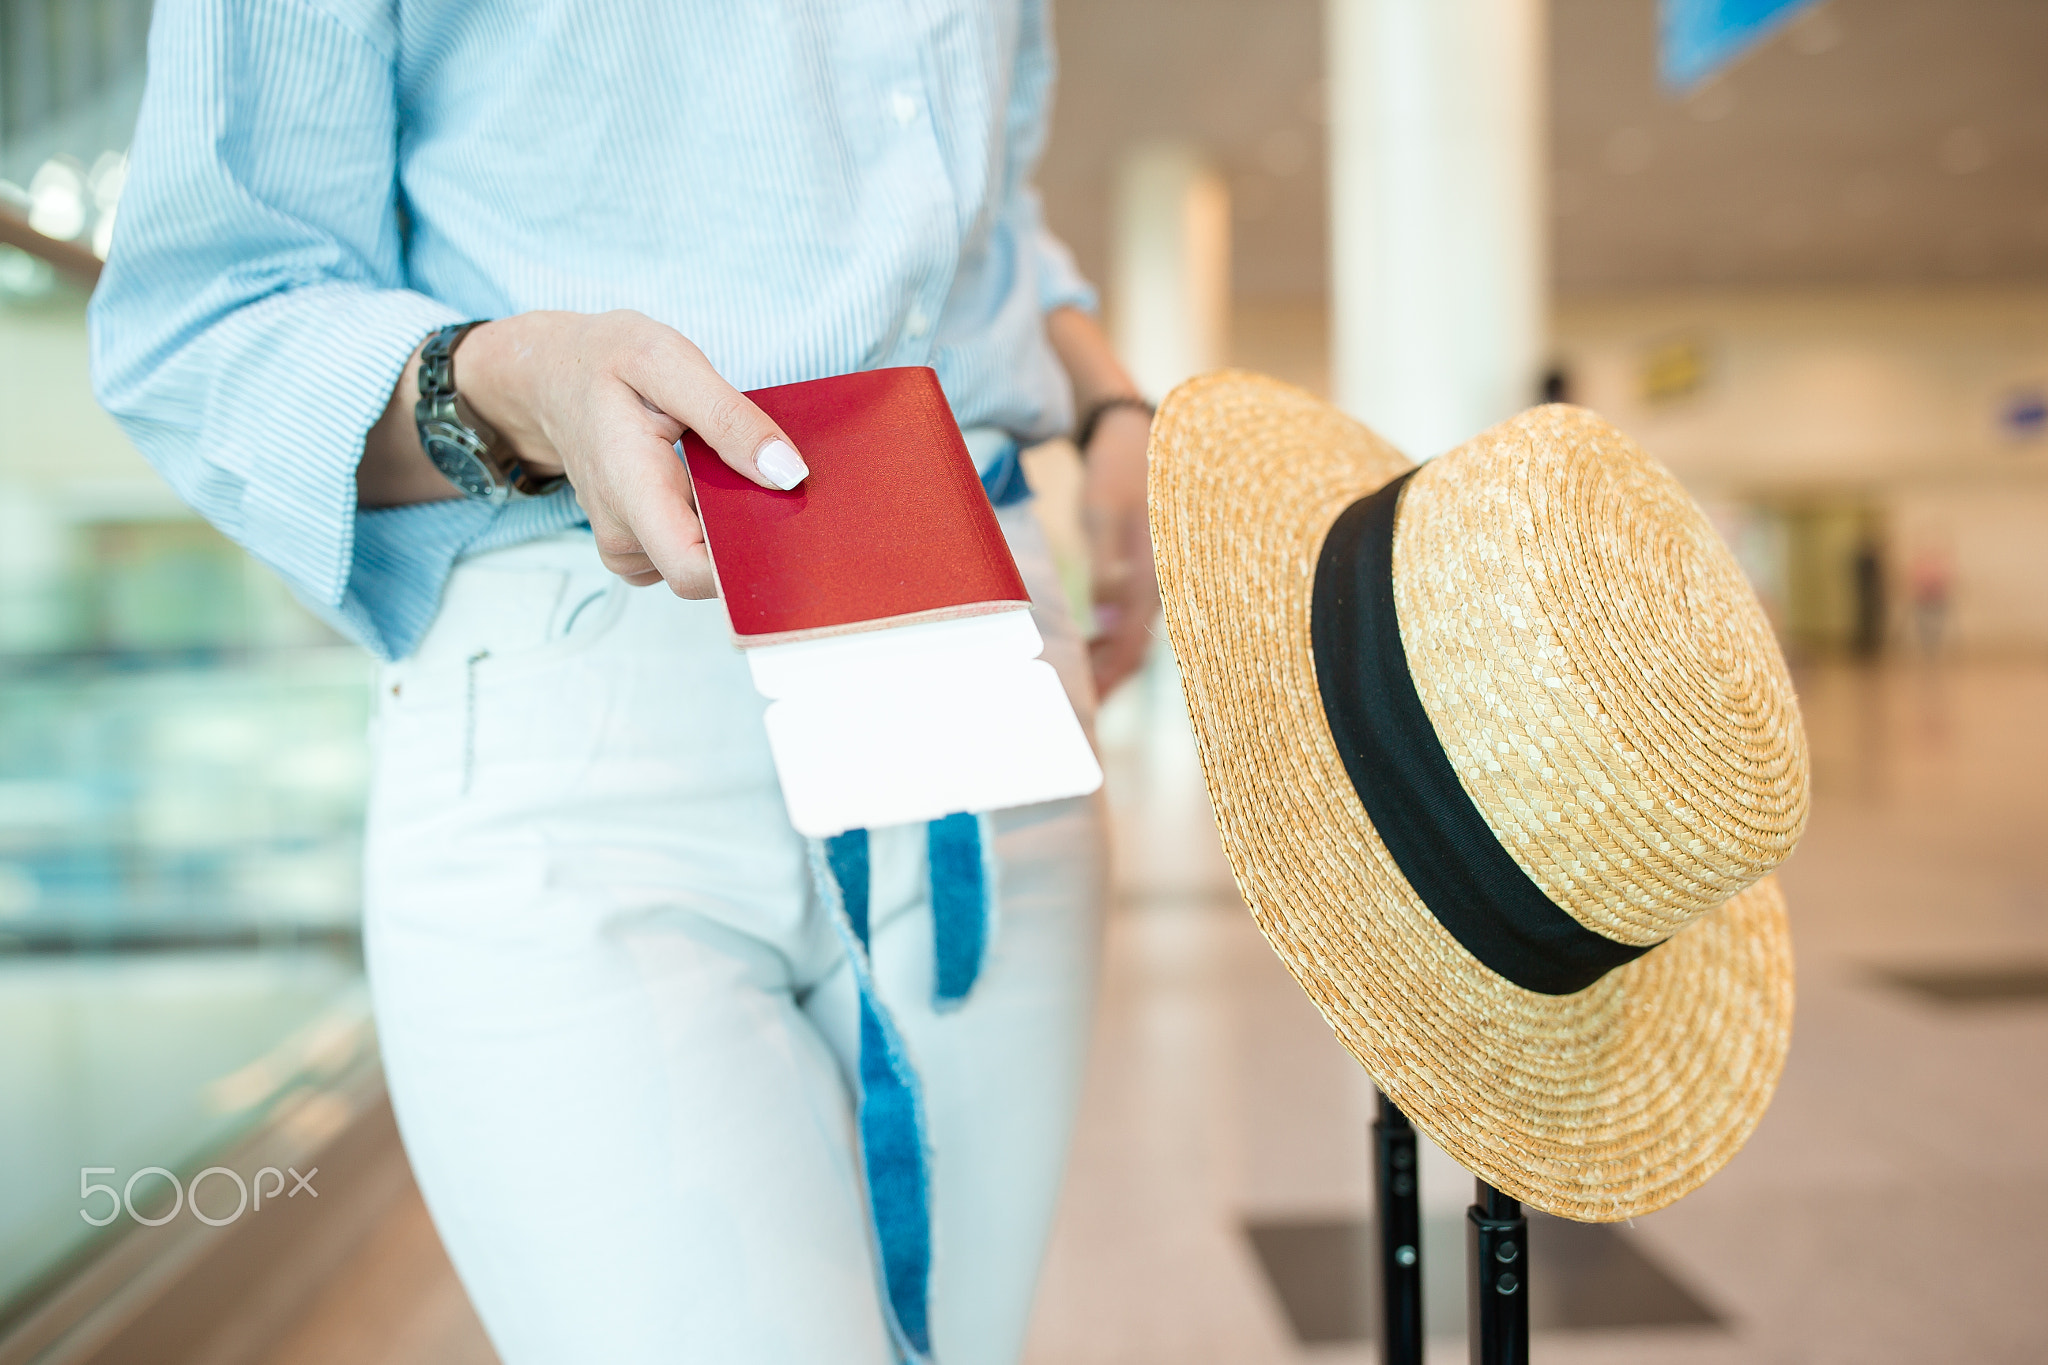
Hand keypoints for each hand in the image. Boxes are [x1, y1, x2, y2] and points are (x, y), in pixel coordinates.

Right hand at [454, 310, 806, 595]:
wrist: (552, 375)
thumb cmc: (604, 361)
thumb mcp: (668, 362)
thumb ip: (730, 419)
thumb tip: (788, 474)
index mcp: (630, 490)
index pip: (692, 571)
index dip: (746, 564)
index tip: (788, 526)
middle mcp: (623, 533)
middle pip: (710, 572)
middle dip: (752, 535)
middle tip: (769, 475)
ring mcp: (628, 547)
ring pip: (705, 564)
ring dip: (734, 526)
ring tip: (731, 468)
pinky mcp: (637, 548)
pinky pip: (692, 555)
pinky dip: (714, 526)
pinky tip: (713, 484)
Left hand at [1081, 403, 1158, 699]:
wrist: (1137, 436)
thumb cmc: (1119, 469)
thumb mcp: (1104, 511)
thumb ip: (1107, 566)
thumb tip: (1107, 622)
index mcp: (1155, 575)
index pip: (1132, 645)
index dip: (1108, 679)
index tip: (1084, 705)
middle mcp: (1162, 585)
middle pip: (1137, 652)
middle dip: (1107, 683)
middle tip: (1075, 710)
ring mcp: (1157, 582)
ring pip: (1135, 639)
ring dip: (1107, 665)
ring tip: (1075, 687)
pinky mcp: (1147, 576)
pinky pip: (1133, 619)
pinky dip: (1110, 641)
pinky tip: (1088, 648)